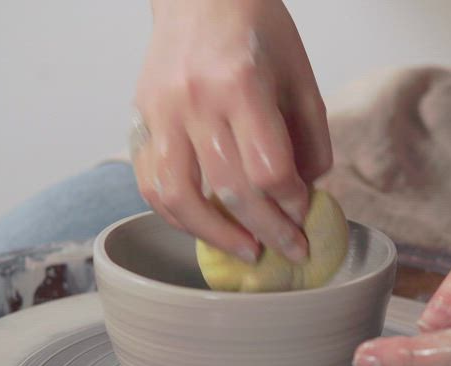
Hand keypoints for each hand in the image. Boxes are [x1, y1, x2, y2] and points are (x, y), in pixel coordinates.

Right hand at [132, 0, 331, 262]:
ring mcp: (161, 113)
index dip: (291, 203)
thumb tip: (306, 193)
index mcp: (242, 86)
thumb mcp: (301, 76)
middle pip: (232, 190)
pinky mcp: (140, 120)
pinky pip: (151, 183)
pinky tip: (205, 227)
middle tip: (290, 250)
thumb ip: (310, 138)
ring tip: (246, 250)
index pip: (269, 170)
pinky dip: (178, 215)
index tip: (305, 213)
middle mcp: (196, 101)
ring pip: (179, 197)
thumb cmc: (257, 30)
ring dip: (216, 235)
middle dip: (268, 230)